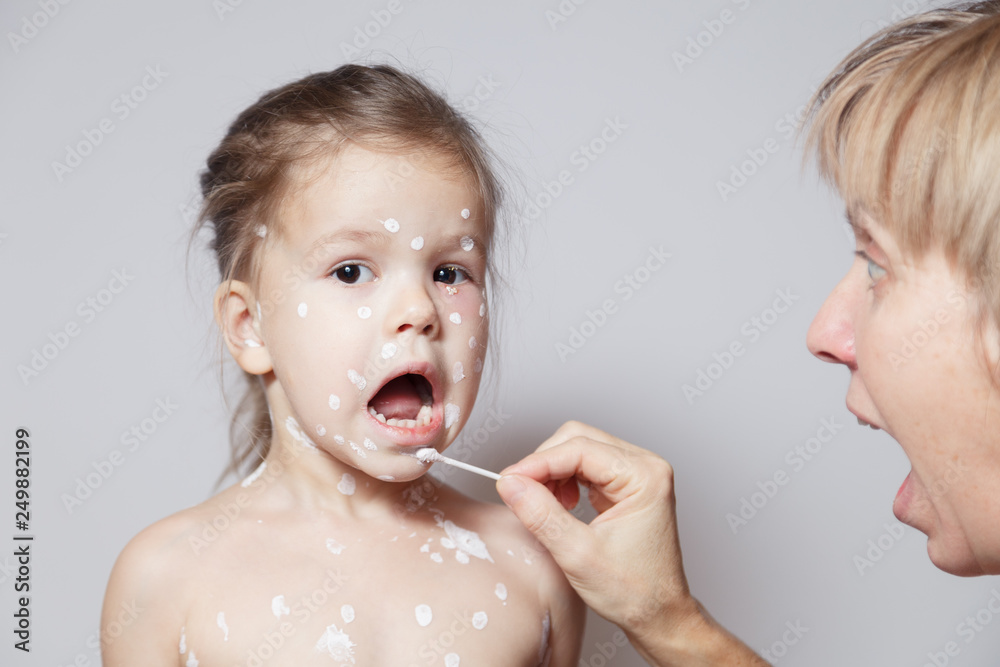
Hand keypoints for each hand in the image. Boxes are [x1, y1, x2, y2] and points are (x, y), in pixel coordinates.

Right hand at [496, 421, 767, 666]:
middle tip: (519, 492)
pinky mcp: (624, 485)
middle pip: (578, 440)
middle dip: (544, 463)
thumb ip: (541, 515)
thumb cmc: (634, 592)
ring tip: (541, 504)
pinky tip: (558, 505)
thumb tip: (509, 483)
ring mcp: (635, 474)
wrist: (659, 617)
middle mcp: (645, 467)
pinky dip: (562, 480)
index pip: (580, 448)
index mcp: (645, 476)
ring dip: (552, 471)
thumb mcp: (578, 555)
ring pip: (579, 449)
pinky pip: (584, 466)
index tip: (507, 480)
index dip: (538, 462)